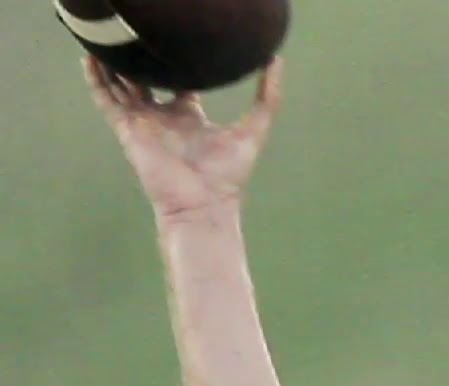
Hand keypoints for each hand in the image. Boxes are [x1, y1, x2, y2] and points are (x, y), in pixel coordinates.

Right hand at [82, 56, 283, 220]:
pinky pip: (107, 100)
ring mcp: (144, 123)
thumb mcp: (254, 128)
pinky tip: (89, 57)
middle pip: (148, 82)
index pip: (180, 84)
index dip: (179, 66)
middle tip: (140, 36)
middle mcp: (164, 118)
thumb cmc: (228, 175)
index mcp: (189, 117)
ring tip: (107, 39)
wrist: (203, 204)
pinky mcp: (128, 129)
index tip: (180, 45)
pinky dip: (97, 79)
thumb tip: (277, 62)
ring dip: (114, 64)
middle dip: (142, 62)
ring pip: (122, 86)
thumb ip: (268, 98)